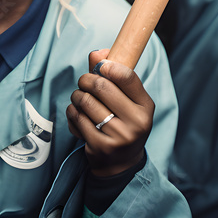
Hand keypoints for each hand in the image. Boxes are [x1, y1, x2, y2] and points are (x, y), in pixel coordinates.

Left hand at [66, 49, 152, 176]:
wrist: (121, 164)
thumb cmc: (123, 123)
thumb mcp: (126, 101)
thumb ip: (111, 75)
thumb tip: (97, 53)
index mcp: (145, 106)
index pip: (126, 76)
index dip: (108, 66)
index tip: (100, 66)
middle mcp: (136, 122)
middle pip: (101, 86)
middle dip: (86, 80)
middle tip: (84, 82)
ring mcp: (118, 136)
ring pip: (85, 101)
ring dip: (77, 96)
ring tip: (80, 99)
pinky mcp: (100, 146)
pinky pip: (76, 118)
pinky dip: (72, 112)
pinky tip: (78, 115)